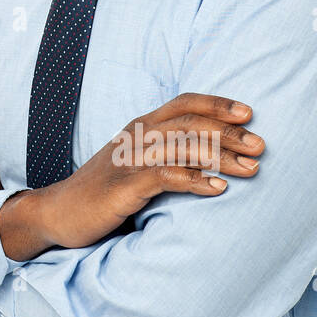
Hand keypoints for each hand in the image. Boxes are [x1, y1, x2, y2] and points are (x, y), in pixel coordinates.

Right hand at [0, 92, 264, 260]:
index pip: (182, 104)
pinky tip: (218, 188)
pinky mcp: (124, 187)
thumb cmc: (101, 192)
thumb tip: (208, 155)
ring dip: (221, 156)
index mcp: (139, 127)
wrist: (56, 213)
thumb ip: (163, 153)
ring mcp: (128, 160)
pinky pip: (165, 176)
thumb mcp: (132, 163)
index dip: (216, 104)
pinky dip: (195, 180)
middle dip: (228, 132)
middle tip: (260, 146)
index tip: (248, 112)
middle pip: (188, 123)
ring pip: (182, 147)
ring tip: (251, 169)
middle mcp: (135, 136)